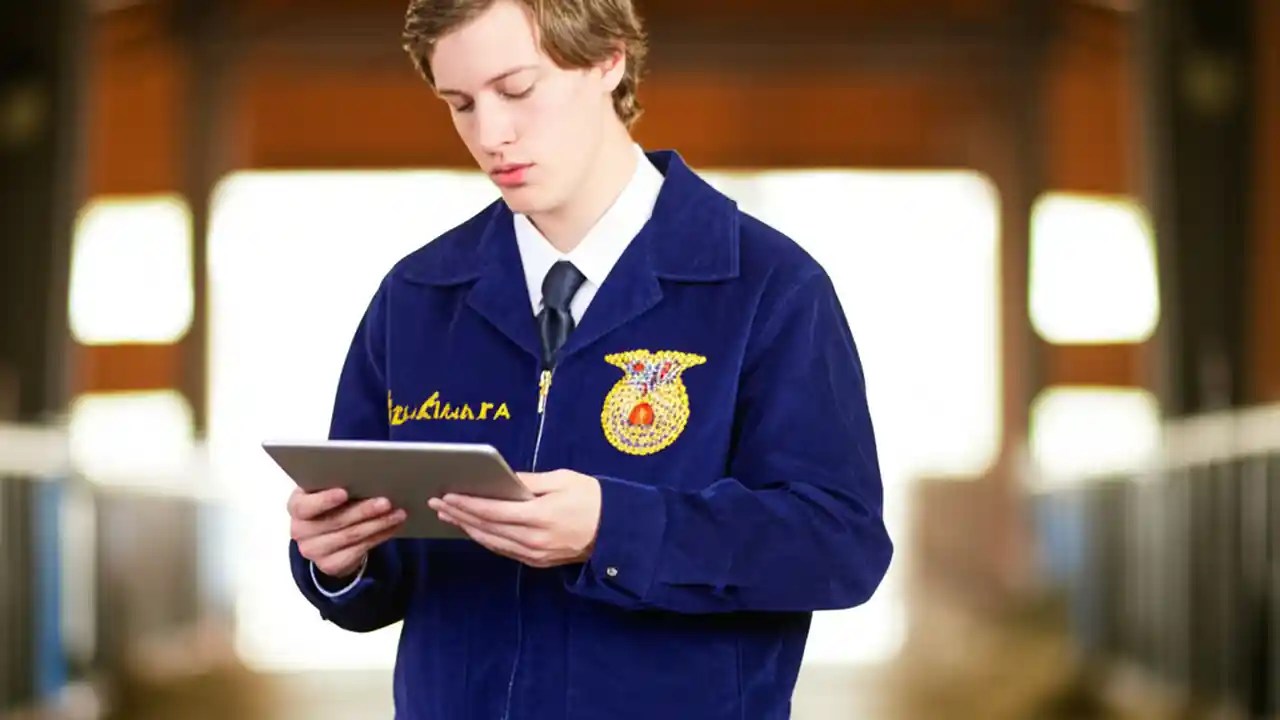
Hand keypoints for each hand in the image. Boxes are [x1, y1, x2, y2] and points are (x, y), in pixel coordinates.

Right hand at [288, 487, 406, 578]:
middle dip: (364, 510)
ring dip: (378, 524)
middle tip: (386, 501)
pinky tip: (393, 526)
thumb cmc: (329, 503)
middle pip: (335, 521)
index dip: (324, 500)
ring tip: (398, 513)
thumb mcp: (326, 490)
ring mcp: (314, 550)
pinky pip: (358, 551)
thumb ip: (337, 482)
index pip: (305, 506)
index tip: (344, 492)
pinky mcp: (329, 565)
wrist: (325, 535)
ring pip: (350, 536)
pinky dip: (379, 536)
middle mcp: (300, 530)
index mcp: (297, 506)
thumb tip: (367, 473)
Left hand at [428, 469, 601, 568]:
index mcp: (540, 516)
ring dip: (468, 528)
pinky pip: (504, 550)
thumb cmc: (593, 499)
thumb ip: (529, 481)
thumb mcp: (563, 479)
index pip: (493, 511)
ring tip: (449, 516)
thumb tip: (502, 479)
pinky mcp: (538, 561)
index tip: (447, 495)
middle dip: (459, 515)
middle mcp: (534, 539)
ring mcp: (535, 554)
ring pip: (492, 542)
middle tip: (437, 504)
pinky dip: (486, 538)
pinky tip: (474, 529)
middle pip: (486, 528)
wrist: (617, 532)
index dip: (467, 504)